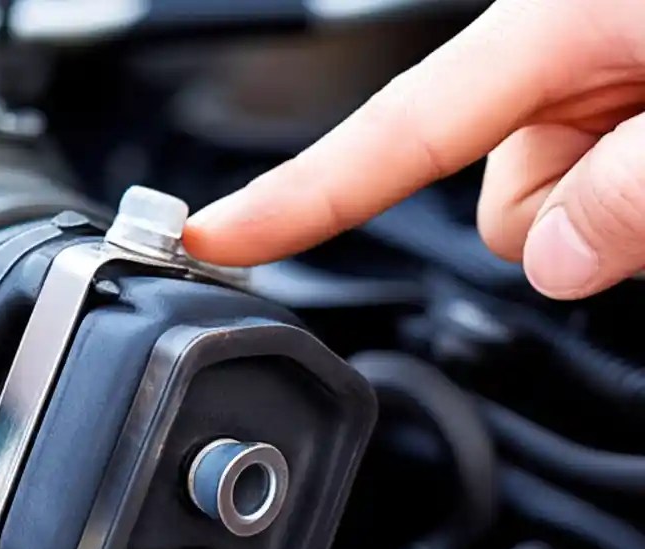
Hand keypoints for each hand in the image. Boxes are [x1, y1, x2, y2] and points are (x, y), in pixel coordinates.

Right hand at [185, 0, 644, 299]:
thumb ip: (624, 190)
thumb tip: (554, 261)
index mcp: (551, 19)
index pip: (390, 134)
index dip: (292, 197)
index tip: (208, 237)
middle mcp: (559, 44)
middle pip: (499, 199)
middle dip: (567, 221)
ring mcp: (597, 69)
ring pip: (552, 202)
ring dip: (617, 213)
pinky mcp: (628, 88)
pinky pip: (595, 181)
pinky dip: (634, 197)